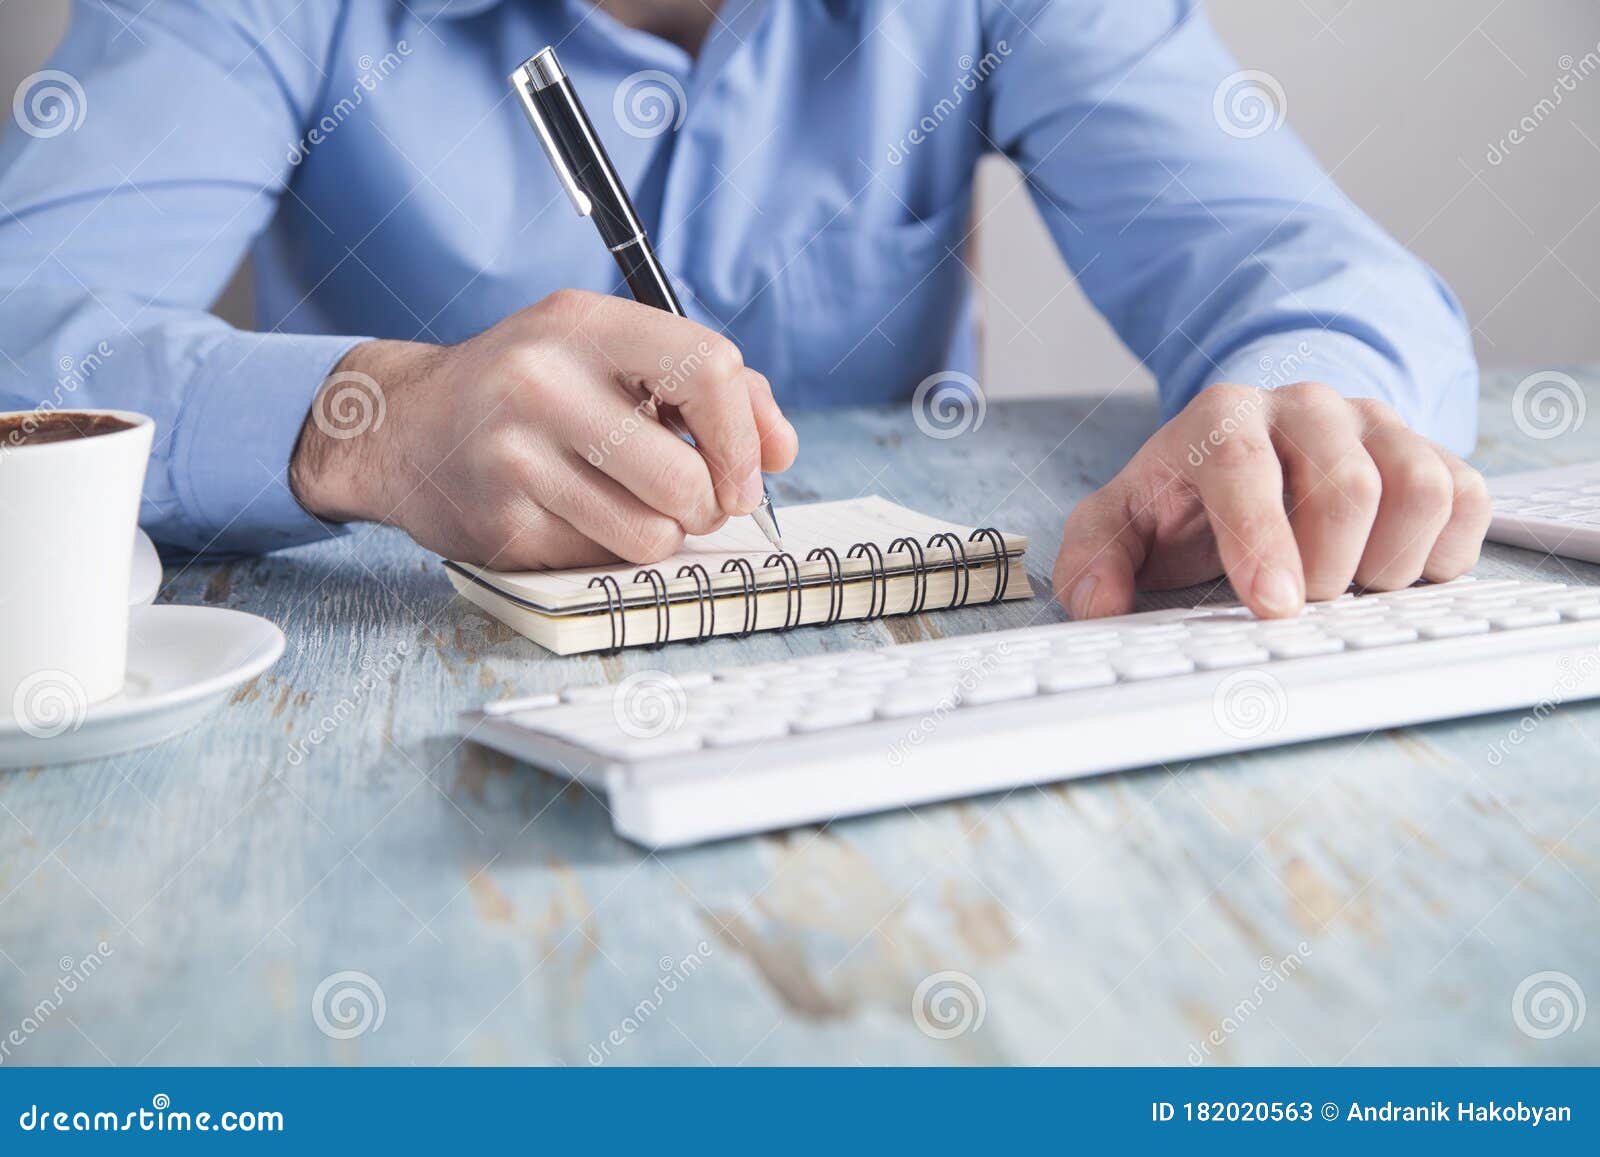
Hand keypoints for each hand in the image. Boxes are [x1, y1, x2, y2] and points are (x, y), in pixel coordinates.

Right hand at [290, 289, 797, 569]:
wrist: (401, 427)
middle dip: (709, 504)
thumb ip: (710, 386)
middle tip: (691, 499)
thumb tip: (782, 451)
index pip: (710, 369)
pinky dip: (607, 551)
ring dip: (662, 535)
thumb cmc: (533, 390)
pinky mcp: (500, 525)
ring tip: (631, 507)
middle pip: (688, 477)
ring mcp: (514, 457)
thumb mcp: (610, 354)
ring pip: (652, 535)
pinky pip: (602, 561)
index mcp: (583, 324)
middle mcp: (542, 382)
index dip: (744, 434)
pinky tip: (573, 516)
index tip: (745, 470)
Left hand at [1052, 382, 1491, 619]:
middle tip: (1302, 602)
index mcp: (1222, 419)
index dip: (1263, 541)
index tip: (1275, 607)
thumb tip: (1097, 607)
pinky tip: (1391, 569)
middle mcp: (1305, 407)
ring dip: (1388, 565)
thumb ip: (1091, 562)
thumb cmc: (1183, 499)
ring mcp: (1375, 424)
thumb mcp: (1118, 525)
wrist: (1249, 449)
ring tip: (1343, 584)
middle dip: (1329, 569)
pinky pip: (1468, 499)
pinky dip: (1440, 554)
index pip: (1245, 469)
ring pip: (1421, 490)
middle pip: (1348, 486)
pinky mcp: (1430, 449)